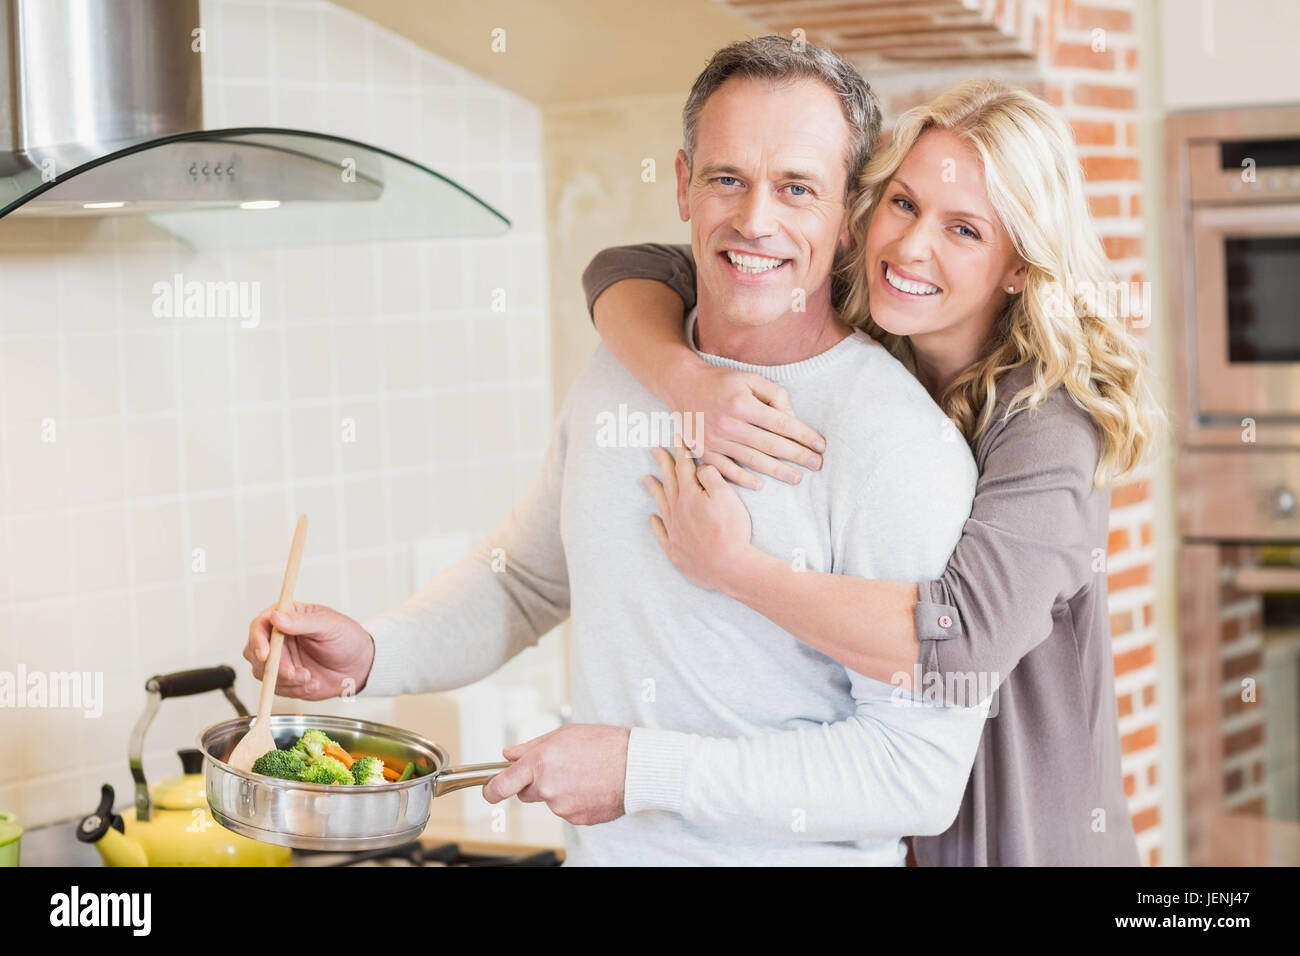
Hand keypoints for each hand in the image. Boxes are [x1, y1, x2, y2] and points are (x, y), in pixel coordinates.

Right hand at [243, 601, 375, 700]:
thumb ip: (302, 622)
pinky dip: (295, 689)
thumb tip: (276, 617)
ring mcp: (280, 660)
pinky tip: (313, 683)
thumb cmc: (347, 639)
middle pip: (254, 652)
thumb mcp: (329, 625)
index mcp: (287, 618)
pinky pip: (278, 688)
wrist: (360, 666)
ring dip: (286, 680)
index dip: (258, 640)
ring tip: (309, 677)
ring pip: (263, 673)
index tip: (266, 654)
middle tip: (293, 672)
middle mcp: (278, 639)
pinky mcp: (285, 680)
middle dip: (273, 666)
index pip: (260, 625)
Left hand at [483, 724, 629, 825]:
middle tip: (558, 768)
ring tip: (582, 774)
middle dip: (535, 783)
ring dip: (558, 790)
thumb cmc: (605, 744)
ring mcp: (561, 806)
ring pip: (549, 801)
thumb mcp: (564, 734)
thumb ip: (531, 746)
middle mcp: (547, 786)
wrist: (636, 767)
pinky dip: (574, 800)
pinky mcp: (576, 819)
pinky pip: (566, 810)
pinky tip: (589, 786)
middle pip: (525, 793)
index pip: (502, 784)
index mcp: (541, 761)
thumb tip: (509, 754)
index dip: (491, 789)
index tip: (489, 789)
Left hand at [643, 431, 753, 593]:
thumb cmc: (730, 530)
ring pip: (661, 505)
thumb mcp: (727, 497)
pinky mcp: (676, 551)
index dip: (680, 450)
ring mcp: (675, 532)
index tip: (676, 436)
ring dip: (654, 490)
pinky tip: (652, 518)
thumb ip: (712, 477)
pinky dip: (656, 524)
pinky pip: (661, 533)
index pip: (683, 467)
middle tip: (653, 449)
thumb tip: (700, 467)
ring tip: (645, 479)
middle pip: (668, 482)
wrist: (728, 567)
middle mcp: (677, 511)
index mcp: (690, 496)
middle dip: (662, 463)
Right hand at [667, 362, 825, 489]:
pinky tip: (760, 484)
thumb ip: (774, 395)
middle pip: (771, 445)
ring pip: (752, 460)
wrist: (682, 385)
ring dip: (777, 471)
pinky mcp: (704, 450)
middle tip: (817, 465)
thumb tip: (791, 418)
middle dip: (797, 456)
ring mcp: (715, 440)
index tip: (820, 445)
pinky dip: (743, 478)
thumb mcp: (749, 378)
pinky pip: (726, 469)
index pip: (782, 424)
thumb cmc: (720, 381)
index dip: (804, 436)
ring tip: (796, 478)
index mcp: (743, 404)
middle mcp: (729, 424)